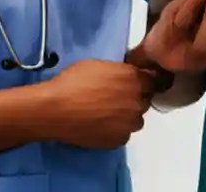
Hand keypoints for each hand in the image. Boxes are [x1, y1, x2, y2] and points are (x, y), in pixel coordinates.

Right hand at [40, 59, 155, 149]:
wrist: (54, 110)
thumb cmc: (72, 82)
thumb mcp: (98, 65)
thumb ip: (118, 71)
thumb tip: (124, 76)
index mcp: (133, 78)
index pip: (151, 80)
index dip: (140, 82)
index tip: (130, 85)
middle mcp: (136, 101)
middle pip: (144, 100)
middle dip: (133, 99)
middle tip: (114, 100)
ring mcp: (129, 123)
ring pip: (135, 119)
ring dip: (126, 116)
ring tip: (106, 114)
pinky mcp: (119, 140)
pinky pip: (123, 134)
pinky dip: (116, 130)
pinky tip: (100, 126)